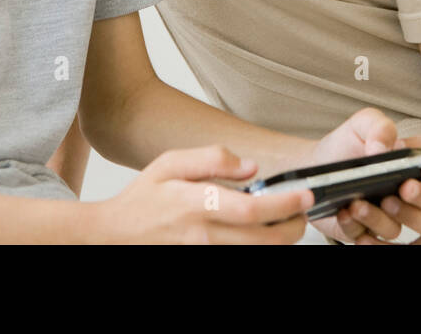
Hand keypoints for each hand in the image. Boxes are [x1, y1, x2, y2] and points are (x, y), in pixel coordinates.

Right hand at [93, 145, 314, 243]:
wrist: (115, 233)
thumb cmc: (144, 196)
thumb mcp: (171, 162)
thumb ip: (213, 158)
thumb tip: (250, 166)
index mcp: (197, 205)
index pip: (251, 211)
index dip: (285, 205)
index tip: (305, 195)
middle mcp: (204, 237)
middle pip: (264, 241)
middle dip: (293, 227)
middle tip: (303, 211)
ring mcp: (204, 254)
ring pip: (257, 254)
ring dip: (280, 240)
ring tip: (286, 221)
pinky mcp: (204, 262)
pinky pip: (242, 259)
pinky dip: (259, 247)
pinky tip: (262, 233)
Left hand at [303, 108, 420, 243]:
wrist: (320, 161)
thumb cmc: (352, 142)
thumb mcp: (367, 122)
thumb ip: (380, 126)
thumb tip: (383, 150)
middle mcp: (416, 198)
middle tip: (406, 187)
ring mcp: (397, 219)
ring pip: (400, 229)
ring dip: (380, 218)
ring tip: (358, 204)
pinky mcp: (375, 233)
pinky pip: (378, 245)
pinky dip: (363, 237)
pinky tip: (348, 220)